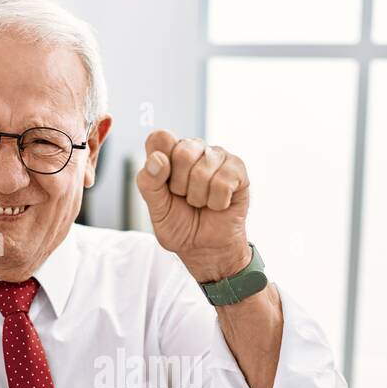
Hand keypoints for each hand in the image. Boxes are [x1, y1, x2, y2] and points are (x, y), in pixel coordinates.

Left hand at [135, 129, 251, 282]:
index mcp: (168, 153)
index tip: (164, 186)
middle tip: (184, 198)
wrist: (206, 248)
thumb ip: (149, 183)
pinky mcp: (237, 168)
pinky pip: (223, 182)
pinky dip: (217, 202)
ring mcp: (217, 156)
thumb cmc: (181, 226)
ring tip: (201, 203)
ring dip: (199, 197)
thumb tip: (157, 159)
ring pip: (203, 169)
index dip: (159, 164)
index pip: (159, 139)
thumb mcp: (156, 209)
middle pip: (183, 153)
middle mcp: (193, 149)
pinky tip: (218, 204)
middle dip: (180, 186)